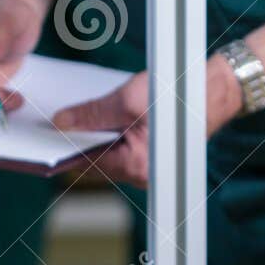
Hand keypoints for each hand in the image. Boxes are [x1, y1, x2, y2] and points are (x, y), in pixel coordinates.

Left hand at [53, 55, 244, 187]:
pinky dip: (113, 133)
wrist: (216, 90)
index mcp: (138, 166)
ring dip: (98, 134)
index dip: (66, 146)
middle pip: (99, 158)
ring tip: (84, 113)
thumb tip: (62, 122)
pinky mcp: (154, 155)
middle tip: (63, 118)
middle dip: (82, 138)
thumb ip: (91, 114)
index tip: (48, 134)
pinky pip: (125, 147)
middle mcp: (144, 174)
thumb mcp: (125, 99)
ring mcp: (150, 167)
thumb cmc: (178, 94)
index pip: (89, 160)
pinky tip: (106, 115)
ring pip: (111, 152)